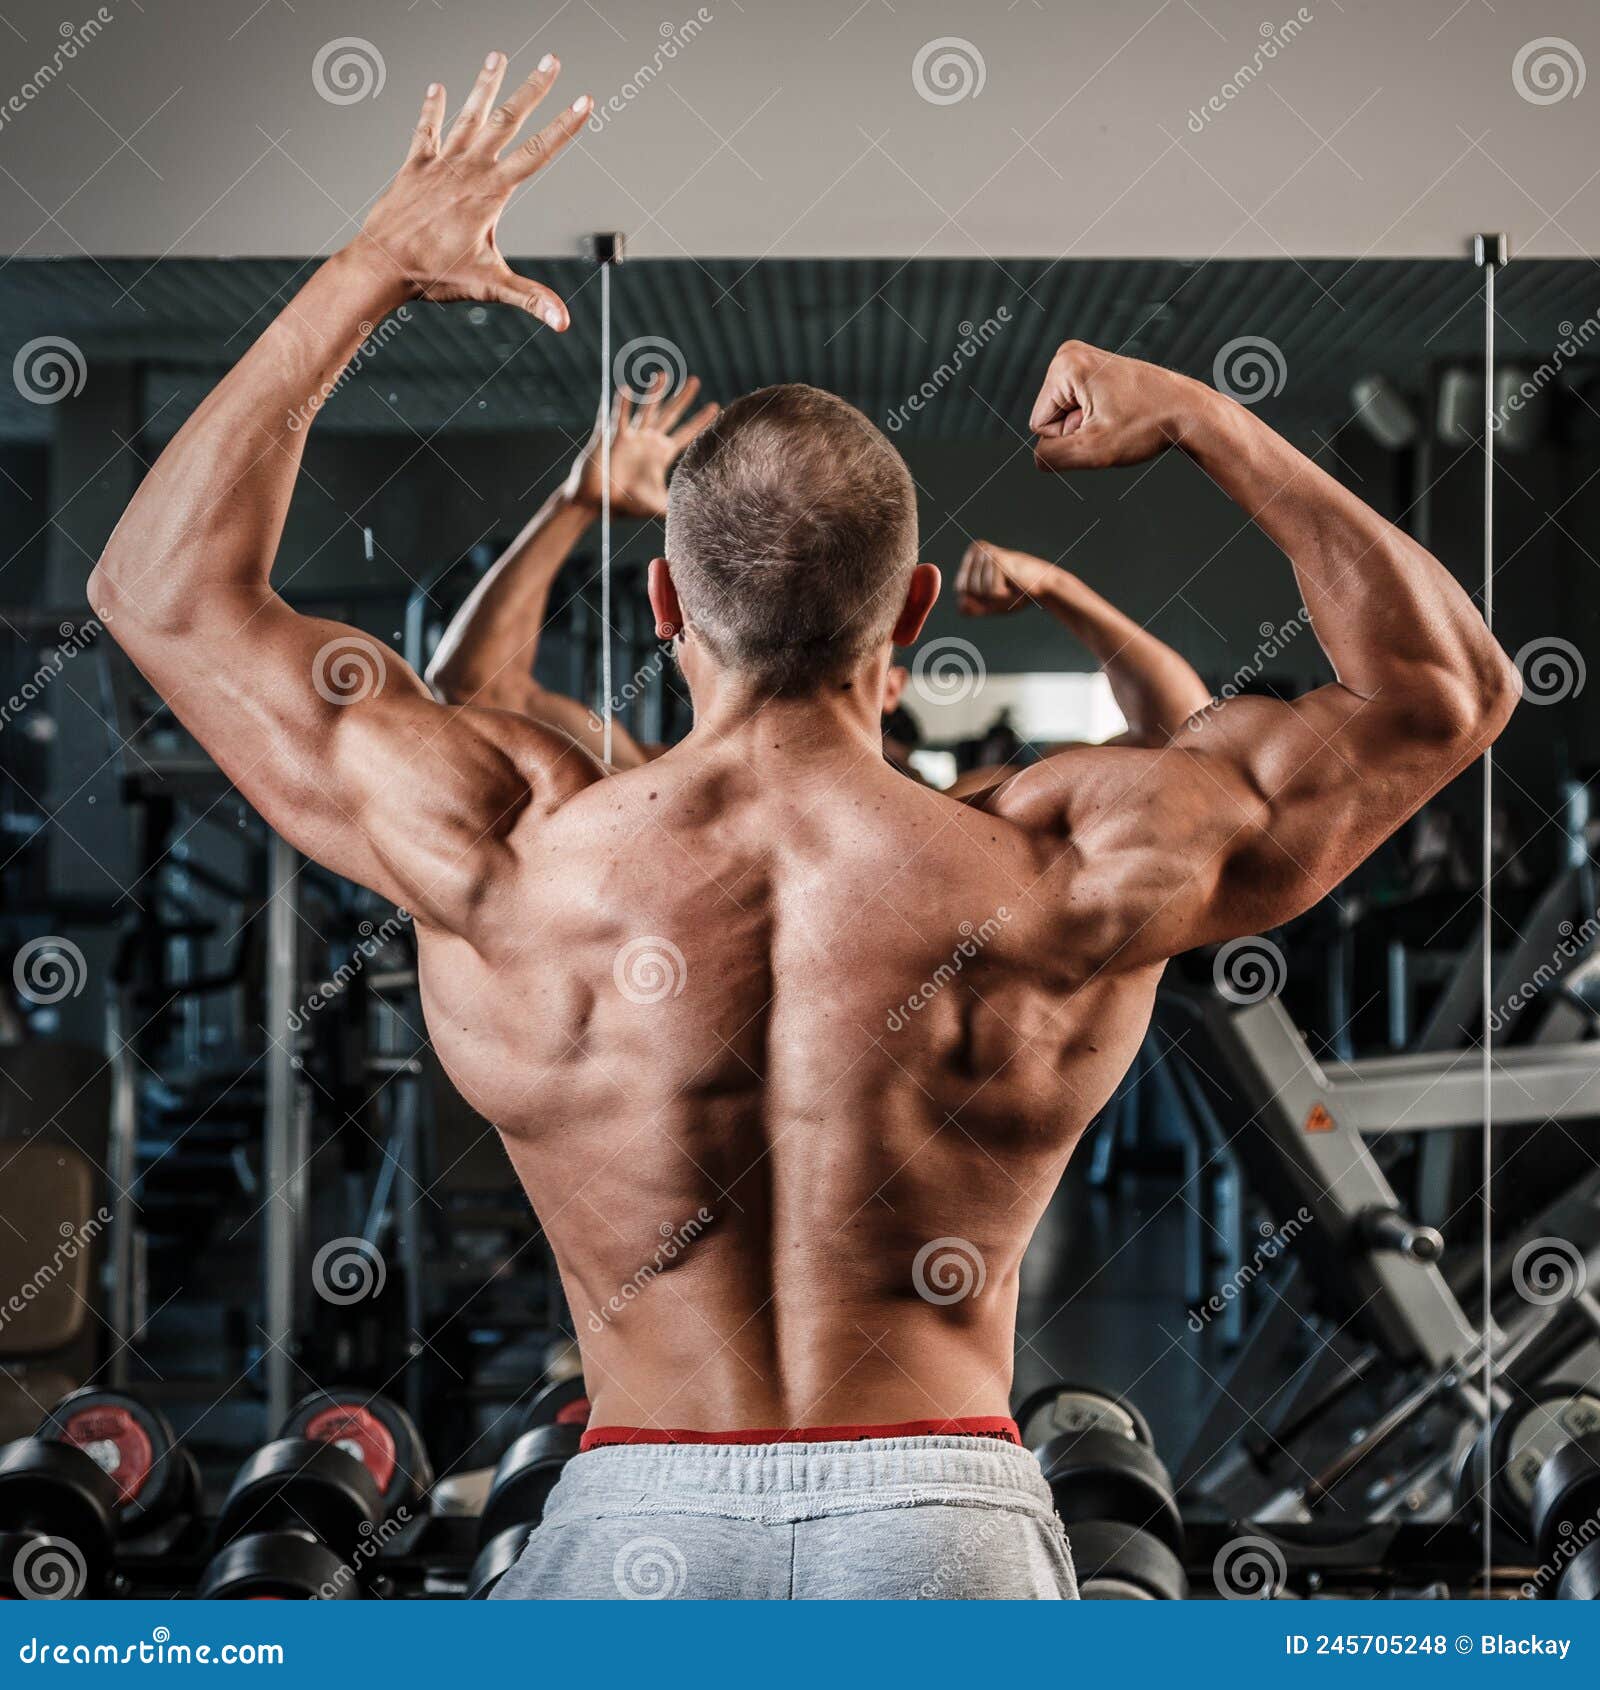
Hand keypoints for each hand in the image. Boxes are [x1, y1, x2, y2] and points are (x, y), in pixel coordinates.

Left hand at [354, 50, 590, 326]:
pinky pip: (427, 132)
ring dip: (485, 85)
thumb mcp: (488, 286)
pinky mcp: (414, 168)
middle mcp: (468, 168)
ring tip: (497, 56)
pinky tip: (437, 89)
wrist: (380, 264)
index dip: (565, 127)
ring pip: (469, 116)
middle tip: (552, 60)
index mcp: (491, 192)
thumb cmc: (431, 275)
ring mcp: (440, 164)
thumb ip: (528, 298)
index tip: (585, 101)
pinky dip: (433, 110)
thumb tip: (562, 321)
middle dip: (534, 89)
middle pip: (508, 120)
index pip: (538, 153)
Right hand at [568, 371, 719, 518]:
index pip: (685, 434)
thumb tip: (698, 520)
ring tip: (662, 375)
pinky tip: (627, 389)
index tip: (715, 406)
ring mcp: (631, 438)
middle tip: (695, 380)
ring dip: (654, 393)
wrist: (597, 503)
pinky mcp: (613, 439)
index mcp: (661, 455)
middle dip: (683, 399)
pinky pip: (618, 418)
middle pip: (669, 415)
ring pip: (646, 410)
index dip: (700, 421)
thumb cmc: (624, 504)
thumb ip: (676, 508)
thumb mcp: (656, 505)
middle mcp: (648, 442)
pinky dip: (621, 404)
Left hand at [955, 541, 1056, 615]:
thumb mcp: (989, 604)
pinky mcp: (996, 560)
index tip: (995, 590)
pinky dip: (1003, 595)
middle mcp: (978, 549)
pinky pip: (990, 592)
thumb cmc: (1016, 593)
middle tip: (1004, 587)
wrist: (1044, 586)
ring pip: (976, 591)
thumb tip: (962, 603)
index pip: (959, 589)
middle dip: (984, 598)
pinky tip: (1014, 583)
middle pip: (964, 590)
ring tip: (1009, 584)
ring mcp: (987, 553)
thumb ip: (971, 608)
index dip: (976, 599)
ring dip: (994, 597)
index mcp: (973, 555)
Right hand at [1028, 340, 1208, 470]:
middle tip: (1114, 422)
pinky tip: (1122, 412)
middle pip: (1051, 417)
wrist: (1189, 411)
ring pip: (1066, 416)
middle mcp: (1071, 354)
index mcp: (1065, 364)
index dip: (1070, 437)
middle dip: (1080, 430)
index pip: (1039, 425)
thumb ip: (1052, 458)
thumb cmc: (1148, 425)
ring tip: (1120, 417)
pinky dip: (1099, 418)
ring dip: (1091, 427)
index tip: (1102, 425)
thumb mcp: (1094, 451)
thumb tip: (1038, 458)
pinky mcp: (1096, 369)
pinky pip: (1080, 408)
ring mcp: (1084, 360)